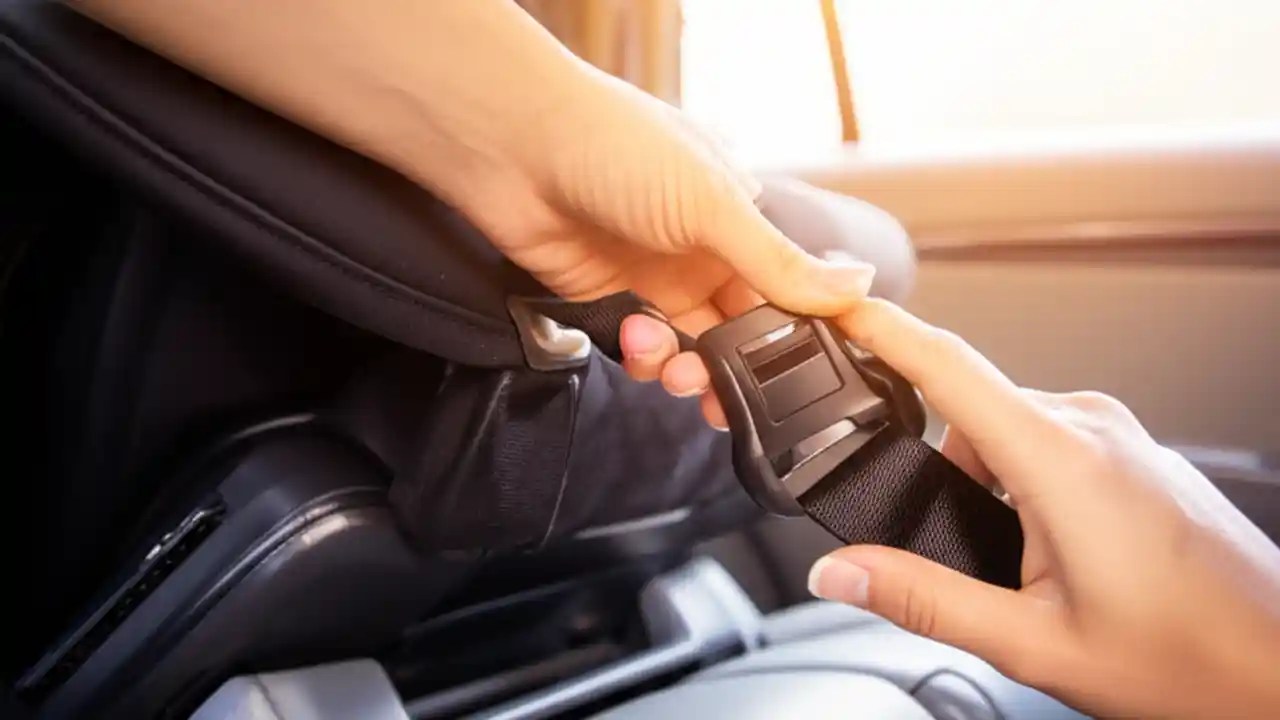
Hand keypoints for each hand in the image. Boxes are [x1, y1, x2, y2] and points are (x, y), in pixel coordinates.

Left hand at [438, 63, 877, 364]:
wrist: (513, 145)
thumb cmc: (618, 149)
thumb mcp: (713, 206)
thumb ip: (781, 262)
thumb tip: (861, 285)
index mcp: (738, 220)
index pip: (784, 294)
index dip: (792, 339)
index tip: (800, 381)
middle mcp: (700, 251)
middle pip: (737, 333)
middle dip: (735, 370)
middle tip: (722, 392)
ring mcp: (652, 277)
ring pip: (689, 349)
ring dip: (685, 369)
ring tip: (672, 363)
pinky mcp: (606, 300)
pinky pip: (639, 348)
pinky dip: (642, 355)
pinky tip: (632, 335)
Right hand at [789, 300, 1279, 718]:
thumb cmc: (1188, 658)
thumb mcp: (1033, 642)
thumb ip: (923, 600)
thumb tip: (841, 570)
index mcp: (1060, 460)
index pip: (946, 366)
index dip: (880, 327)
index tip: (831, 302)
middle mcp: (1091, 427)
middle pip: (969, 410)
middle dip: (939, 472)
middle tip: (956, 554)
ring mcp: (1119, 435)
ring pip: (1007, 432)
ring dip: (986, 487)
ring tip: (1024, 575)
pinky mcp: (1134, 451)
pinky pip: (1048, 442)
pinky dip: (1023, 486)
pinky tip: (1055, 558)